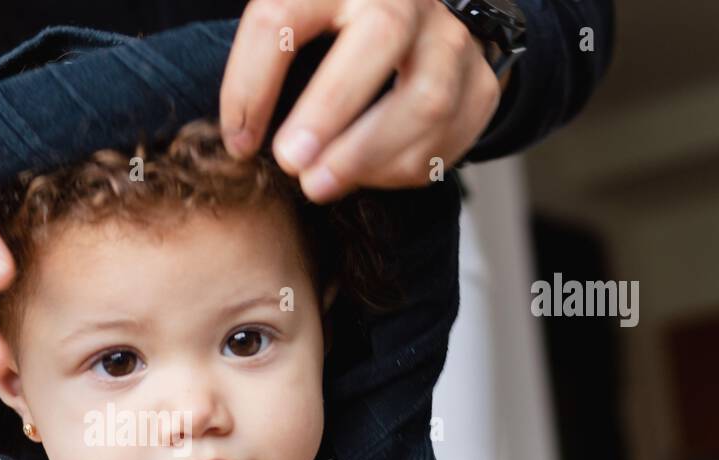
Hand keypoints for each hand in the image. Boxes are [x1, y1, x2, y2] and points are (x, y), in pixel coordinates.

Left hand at [220, 0, 506, 198]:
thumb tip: (240, 139)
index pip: (283, 17)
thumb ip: (268, 70)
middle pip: (379, 37)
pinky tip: (365, 175)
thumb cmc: (336, 45)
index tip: (239, 142)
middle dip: (330, 107)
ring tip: (319, 185)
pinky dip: (399, 167)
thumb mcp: (297, 37)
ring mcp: (450, 40)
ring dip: (365, 154)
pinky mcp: (479, 84)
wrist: (420, 36)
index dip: (251, 84)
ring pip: (424, 99)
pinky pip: (446, 135)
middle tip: (291, 161)